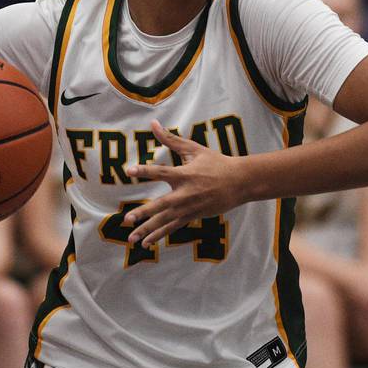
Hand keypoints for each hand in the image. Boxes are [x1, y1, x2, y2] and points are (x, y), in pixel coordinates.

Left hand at [124, 121, 245, 245]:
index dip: (145, 170)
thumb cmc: (216, 163)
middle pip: (161, 205)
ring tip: (131, 238)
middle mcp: (185, 193)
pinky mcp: (193, 216)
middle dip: (144, 213)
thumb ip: (171, 139)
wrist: (239, 182)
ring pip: (165, 221)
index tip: (129, 171)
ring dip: (148, 230)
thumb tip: (153, 124)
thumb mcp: (194, 149)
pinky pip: (173, 227)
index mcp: (184, 174)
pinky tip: (146, 243)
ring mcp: (189, 207)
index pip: (161, 172)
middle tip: (128, 219)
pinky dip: (159, 235)